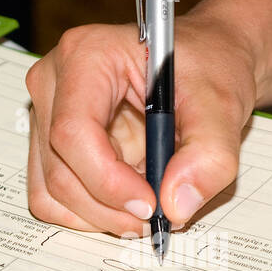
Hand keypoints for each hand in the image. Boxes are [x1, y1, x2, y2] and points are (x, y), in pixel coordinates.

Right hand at [25, 16, 257, 234]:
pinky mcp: (51, 142)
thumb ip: (209, 154)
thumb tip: (176, 205)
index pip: (74, 132)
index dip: (109, 181)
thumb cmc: (208, 65)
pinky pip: (54, 197)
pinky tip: (129, 198)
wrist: (206, 60)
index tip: (151, 204)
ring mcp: (48, 114)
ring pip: (53, 192)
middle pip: (60, 170)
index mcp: (86, 55)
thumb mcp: (223, 104)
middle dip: (110, 208)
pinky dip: (92, 212)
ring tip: (149, 203)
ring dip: (101, 215)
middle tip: (158, 215)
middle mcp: (55, 83)